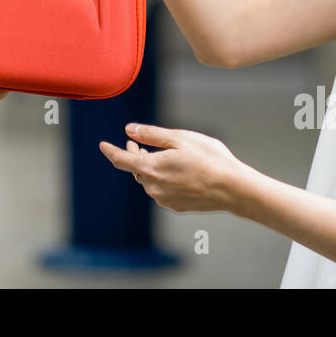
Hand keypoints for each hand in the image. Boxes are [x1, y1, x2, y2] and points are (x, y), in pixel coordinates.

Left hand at [99, 123, 245, 212]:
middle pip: (135, 169)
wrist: (233, 188)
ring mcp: (165, 199)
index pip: (121, 160)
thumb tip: (128, 130)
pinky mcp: (176, 206)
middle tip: (137, 142)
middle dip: (133, 155)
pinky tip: (175, 171)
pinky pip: (161, 191)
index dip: (110, 151)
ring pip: (148, 181)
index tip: (102, 145)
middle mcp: (154, 187)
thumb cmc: (209, 158)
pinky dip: (161, 179)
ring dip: (148, 167)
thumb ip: (151, 134)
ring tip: (158, 154)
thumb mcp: (180, 138)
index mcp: (151, 168)